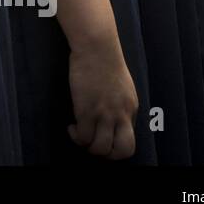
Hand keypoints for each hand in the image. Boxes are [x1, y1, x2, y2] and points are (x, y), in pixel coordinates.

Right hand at [66, 42, 138, 159]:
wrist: (97, 47)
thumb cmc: (105, 60)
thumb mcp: (123, 86)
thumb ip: (120, 104)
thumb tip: (113, 119)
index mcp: (131, 109)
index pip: (130, 141)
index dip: (115, 147)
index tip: (103, 138)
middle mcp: (121, 115)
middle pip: (122, 151)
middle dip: (107, 155)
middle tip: (93, 144)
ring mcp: (104, 114)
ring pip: (101, 148)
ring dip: (88, 146)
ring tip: (79, 135)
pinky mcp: (87, 110)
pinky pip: (83, 136)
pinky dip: (76, 136)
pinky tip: (72, 127)